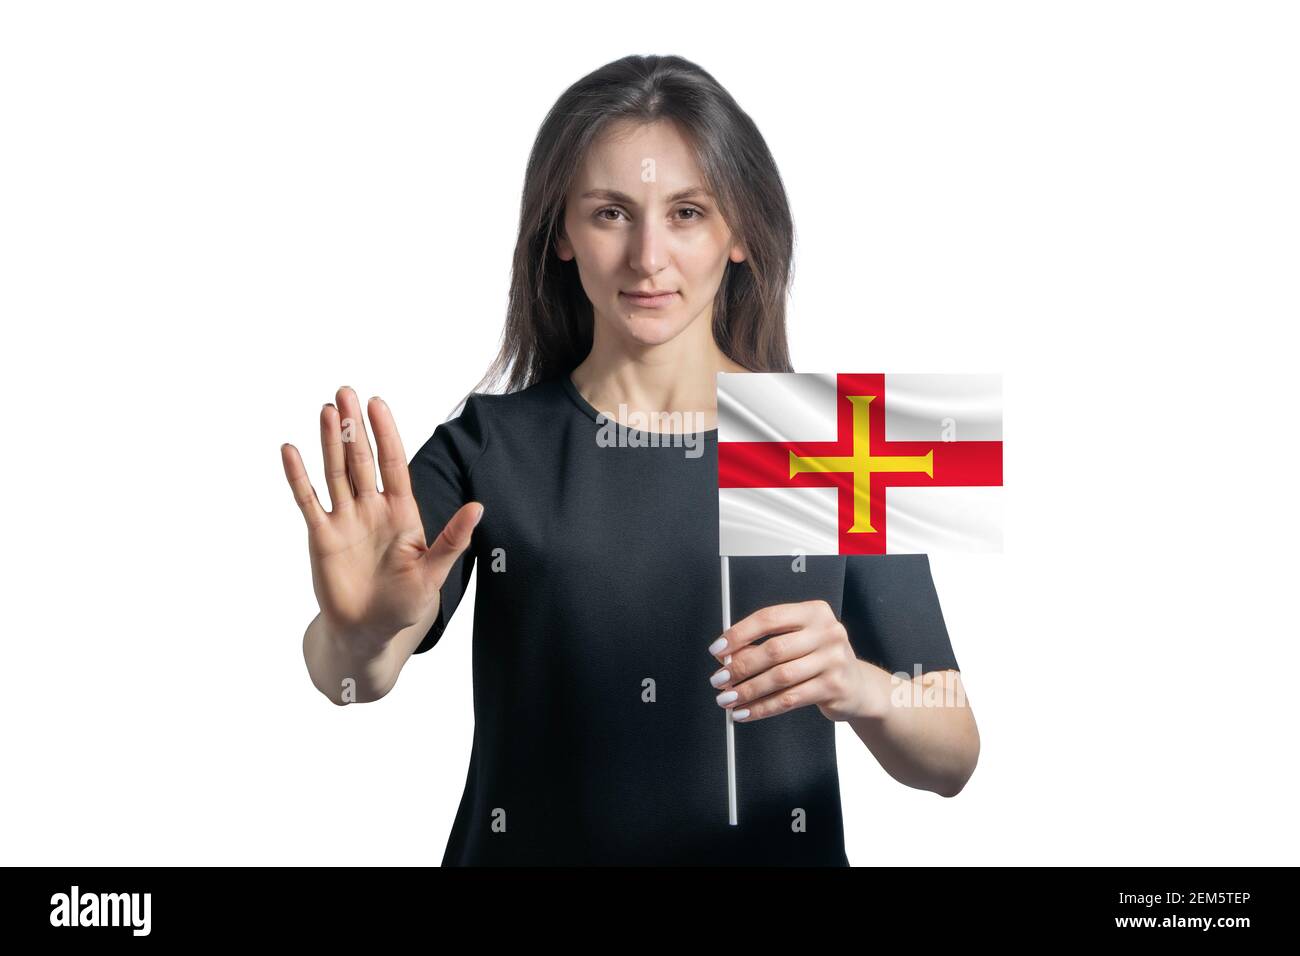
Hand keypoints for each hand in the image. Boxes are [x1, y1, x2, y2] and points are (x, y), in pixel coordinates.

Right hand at [280, 385, 482, 651]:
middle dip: (355, 427)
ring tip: (327, 410)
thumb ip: (452, 540)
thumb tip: (479, 506)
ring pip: (336, 472)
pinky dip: (298, 477)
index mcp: (402, 512)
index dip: (385, 434)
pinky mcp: (322, 536)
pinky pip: (308, 500)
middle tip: (346, 391)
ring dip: (330, 442)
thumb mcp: (433, 573)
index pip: (393, 464)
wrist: (369, 632)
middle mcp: (372, 508)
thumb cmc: (406, 604)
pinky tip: (291, 450)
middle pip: (361, 460)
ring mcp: (345, 519)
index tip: (377, 403)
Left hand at [707, 599, 866, 722]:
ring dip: (747, 691)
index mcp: (814, 612)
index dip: (739, 634)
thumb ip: (766, 643)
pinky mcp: (834, 687)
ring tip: (728, 698)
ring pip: (779, 678)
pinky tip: (746, 712)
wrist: (858, 686)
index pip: (769, 618)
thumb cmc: (820, 659)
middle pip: (773, 649)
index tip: (718, 649)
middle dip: (740, 667)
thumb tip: (726, 657)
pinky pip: (789, 699)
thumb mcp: (798, 641)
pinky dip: (762, 708)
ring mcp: (833, 659)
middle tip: (719, 679)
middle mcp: (827, 632)